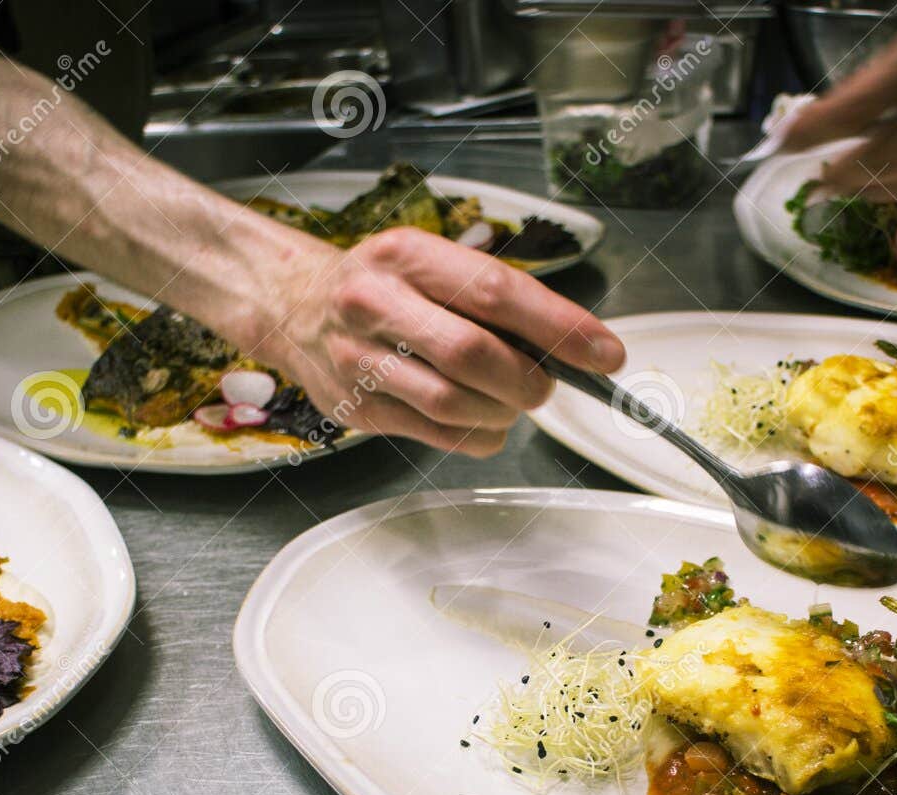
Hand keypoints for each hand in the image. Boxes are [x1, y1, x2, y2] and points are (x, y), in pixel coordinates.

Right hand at [246, 226, 624, 456]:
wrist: (292, 304)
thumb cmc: (381, 284)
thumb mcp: (430, 263)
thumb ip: (493, 299)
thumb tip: (572, 346)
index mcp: (407, 256)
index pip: (498, 292)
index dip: (561, 327)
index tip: (604, 353)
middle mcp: (376, 305)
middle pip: (474, 355)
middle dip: (528, 380)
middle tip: (546, 386)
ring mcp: (361, 361)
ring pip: (455, 404)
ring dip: (503, 412)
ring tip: (511, 401)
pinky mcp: (357, 409)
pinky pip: (438, 437)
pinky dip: (478, 436)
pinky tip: (483, 421)